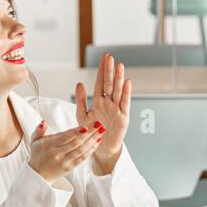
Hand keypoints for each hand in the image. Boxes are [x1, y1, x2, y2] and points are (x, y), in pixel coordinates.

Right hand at [28, 119, 103, 184]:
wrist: (38, 175)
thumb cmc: (38, 154)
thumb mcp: (34, 141)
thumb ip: (39, 130)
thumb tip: (44, 122)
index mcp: (48, 146)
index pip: (65, 137)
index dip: (76, 132)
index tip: (87, 126)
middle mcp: (57, 154)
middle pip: (76, 142)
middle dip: (89, 133)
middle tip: (99, 123)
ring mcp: (64, 162)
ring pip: (81, 150)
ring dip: (93, 140)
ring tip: (102, 131)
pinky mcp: (70, 167)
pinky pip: (83, 158)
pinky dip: (91, 149)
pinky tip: (97, 141)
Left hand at [77, 53, 131, 173]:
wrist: (100, 149)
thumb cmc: (92, 132)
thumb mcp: (82, 115)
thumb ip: (81, 99)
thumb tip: (79, 83)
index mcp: (99, 101)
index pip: (100, 82)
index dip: (102, 70)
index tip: (104, 57)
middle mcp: (109, 102)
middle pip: (109, 83)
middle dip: (109, 70)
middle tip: (110, 57)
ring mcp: (117, 109)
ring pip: (117, 90)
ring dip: (118, 78)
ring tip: (120, 66)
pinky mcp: (123, 117)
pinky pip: (124, 103)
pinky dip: (126, 93)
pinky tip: (127, 82)